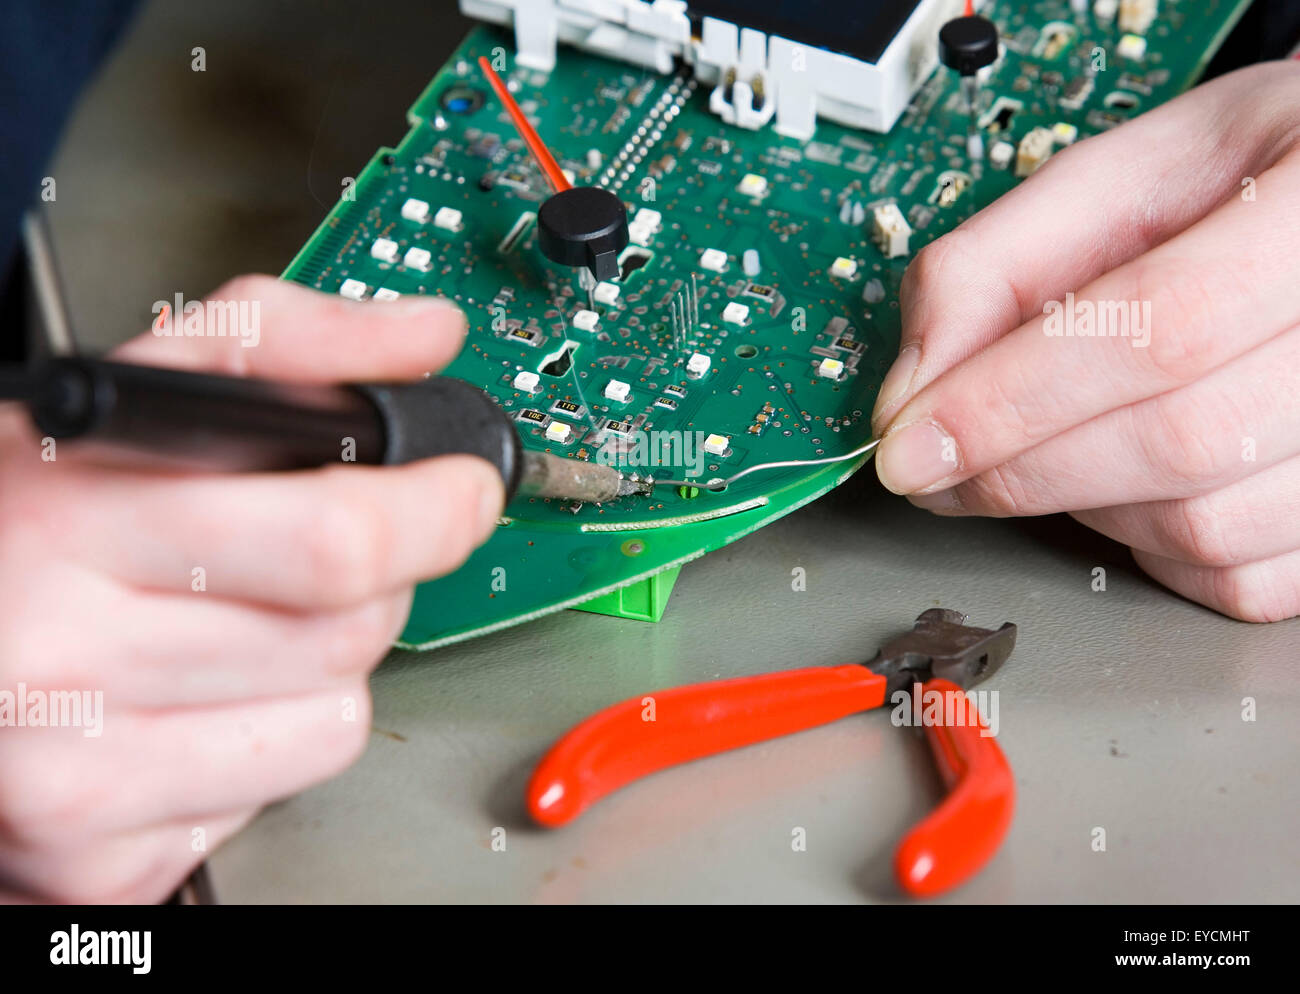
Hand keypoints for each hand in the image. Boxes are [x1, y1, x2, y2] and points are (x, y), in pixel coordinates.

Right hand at [0, 276, 501, 901]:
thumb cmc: (22, 518)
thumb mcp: (132, 397)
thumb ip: (280, 341)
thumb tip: (419, 335)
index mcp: (72, 518)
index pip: (331, 536)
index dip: (430, 509)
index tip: (461, 489)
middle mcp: (61, 655)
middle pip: (352, 628)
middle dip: (380, 578)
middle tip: (326, 548)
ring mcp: (77, 772)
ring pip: (337, 713)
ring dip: (327, 661)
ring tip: (232, 620)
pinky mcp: (101, 858)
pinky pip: (286, 787)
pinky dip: (278, 740)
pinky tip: (203, 699)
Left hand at [871, 61, 1299, 622]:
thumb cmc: (1253, 181)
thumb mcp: (1123, 176)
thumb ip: (997, 265)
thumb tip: (908, 392)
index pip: (1157, 328)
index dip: (1012, 398)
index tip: (909, 443)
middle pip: (1182, 441)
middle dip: (1022, 467)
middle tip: (940, 465)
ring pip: (1209, 529)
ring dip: (1087, 504)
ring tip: (1061, 440)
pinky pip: (1239, 580)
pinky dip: (1153, 546)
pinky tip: (1135, 479)